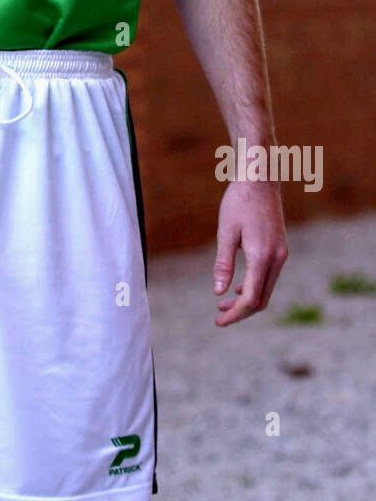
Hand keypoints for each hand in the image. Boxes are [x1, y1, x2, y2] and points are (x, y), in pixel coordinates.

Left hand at [212, 177, 287, 325]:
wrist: (260, 179)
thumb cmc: (239, 202)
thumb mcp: (226, 232)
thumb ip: (223, 263)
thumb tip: (218, 292)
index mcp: (262, 256)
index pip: (251, 298)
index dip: (235, 314)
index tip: (219, 321)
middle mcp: (277, 258)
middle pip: (262, 299)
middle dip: (241, 311)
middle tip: (219, 317)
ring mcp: (281, 254)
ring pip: (267, 289)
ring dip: (247, 299)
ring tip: (224, 305)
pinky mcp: (280, 248)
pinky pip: (269, 276)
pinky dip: (254, 286)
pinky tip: (238, 286)